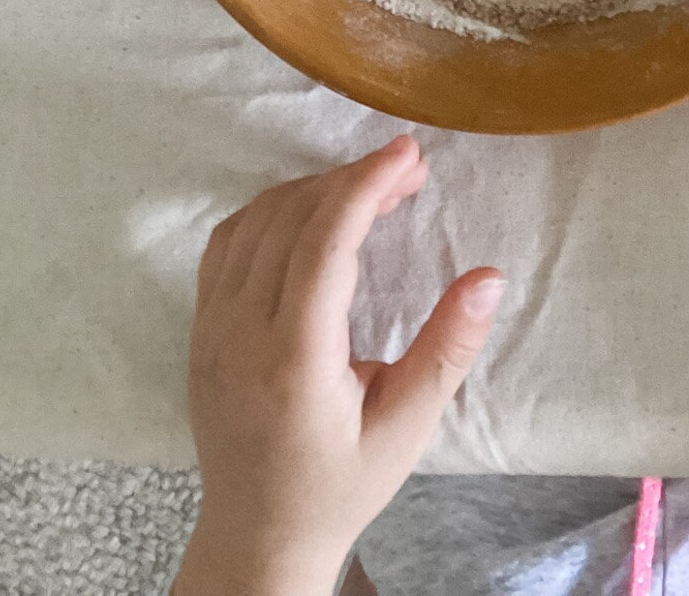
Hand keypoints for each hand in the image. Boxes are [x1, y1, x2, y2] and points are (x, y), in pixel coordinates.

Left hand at [174, 136, 504, 595]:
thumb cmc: (341, 484)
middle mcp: (239, 335)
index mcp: (293, 360)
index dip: (366, 185)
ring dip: (313, 190)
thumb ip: (447, 349)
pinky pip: (228, 243)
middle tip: (408, 171)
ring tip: (369, 189)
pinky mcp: (199, 329)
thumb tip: (489, 278)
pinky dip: (272, 211)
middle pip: (291, 219)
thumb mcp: (407, 428)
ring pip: (255, 221)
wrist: (258, 536)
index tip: (409, 152)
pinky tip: (311, 215)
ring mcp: (210, 329)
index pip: (324, 243)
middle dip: (352, 179)